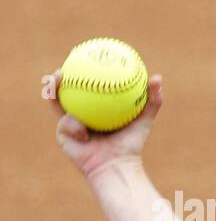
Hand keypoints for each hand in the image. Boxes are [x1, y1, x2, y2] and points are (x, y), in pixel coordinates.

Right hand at [48, 70, 163, 178]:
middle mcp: (82, 112)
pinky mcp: (63, 134)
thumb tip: (157, 77)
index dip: (84, 70)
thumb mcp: (144, 120)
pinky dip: (75, 124)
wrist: (116, 166)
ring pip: (58, 102)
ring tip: (55, 79)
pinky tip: (84, 132)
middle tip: (65, 64)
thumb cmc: (132, 145)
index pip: (88, 85)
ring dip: (53, 89)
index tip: (84, 55)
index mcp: (97, 108)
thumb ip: (152, 100)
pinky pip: (66, 122)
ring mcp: (70, 122)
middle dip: (61, 75)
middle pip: (67, 89)